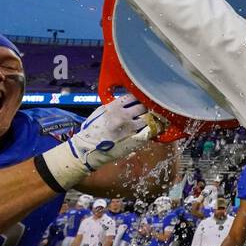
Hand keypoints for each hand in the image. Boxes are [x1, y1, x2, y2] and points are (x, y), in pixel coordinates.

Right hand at [39, 95, 167, 189]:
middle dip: (148, 107)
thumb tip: (128, 100)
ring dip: (153, 117)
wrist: (88, 149)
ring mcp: (130, 128)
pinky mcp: (135, 140)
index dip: (140, 97)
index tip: (143, 99)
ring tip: (156, 118)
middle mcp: (124, 116)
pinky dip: (154, 129)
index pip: (134, 96)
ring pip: (149, 118)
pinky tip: (157, 128)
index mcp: (115, 107)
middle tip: (152, 108)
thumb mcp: (101, 112)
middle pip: (144, 106)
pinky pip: (150, 132)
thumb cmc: (92, 130)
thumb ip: (115, 105)